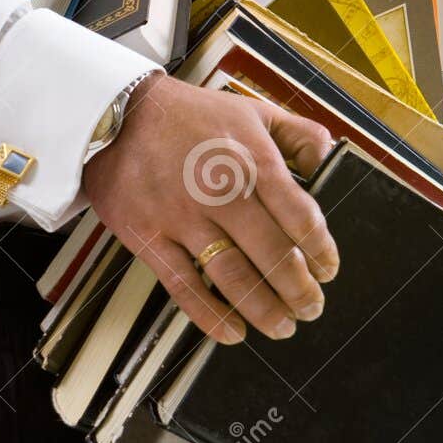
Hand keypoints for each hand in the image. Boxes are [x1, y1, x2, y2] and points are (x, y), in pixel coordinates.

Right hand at [82, 73, 339, 343]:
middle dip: (300, 290)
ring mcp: (183, 218)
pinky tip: (234, 333)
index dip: (320, 251)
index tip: (327, 269)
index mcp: (252, 159)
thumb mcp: (252, 109)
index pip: (301, 217)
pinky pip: (184, 287)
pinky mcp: (150, 237)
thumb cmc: (187, 115)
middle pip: (273, 255)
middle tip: (311, 308)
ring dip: (265, 310)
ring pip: (234, 277)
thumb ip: (297, 132)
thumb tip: (327, 159)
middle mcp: (221, 191)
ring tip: (283, 327)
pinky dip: (212, 316)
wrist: (115, 114)